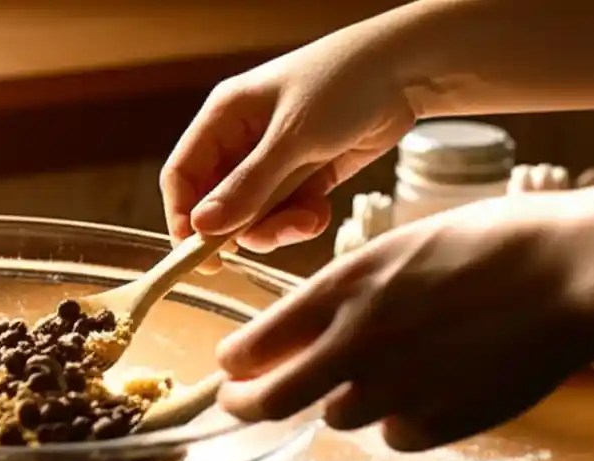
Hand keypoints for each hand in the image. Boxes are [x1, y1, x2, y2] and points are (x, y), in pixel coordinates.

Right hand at [160, 19, 416, 271]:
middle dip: (243, 227)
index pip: (183, 175)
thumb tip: (202, 228)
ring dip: (278, 227)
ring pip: (255, 214)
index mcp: (224, 118)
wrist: (409, 71)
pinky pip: (288, 212)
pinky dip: (302, 220)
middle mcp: (242, 141)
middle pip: (219, 202)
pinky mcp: (306, 175)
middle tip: (269, 241)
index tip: (198, 255)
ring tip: (308, 221)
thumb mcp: (292, 138)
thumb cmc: (343, 86)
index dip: (183, 216)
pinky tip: (322, 213)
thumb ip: (248, 186)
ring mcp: (274, 160)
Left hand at [215, 192, 593, 451]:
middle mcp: (356, 344)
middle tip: (236, 403)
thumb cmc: (489, 246)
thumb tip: (292, 337)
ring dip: (349, 400)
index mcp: (342, 290)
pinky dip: (405, 418)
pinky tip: (438, 384)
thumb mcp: (396, 251)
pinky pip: (397, 434)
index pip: (253, 345)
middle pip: (271, 401)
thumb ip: (340, 297)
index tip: (230, 368)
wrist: (572, 272)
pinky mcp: (437, 424)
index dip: (234, 363)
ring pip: (339, 416)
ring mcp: (394, 389)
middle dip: (244, 404)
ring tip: (399, 364)